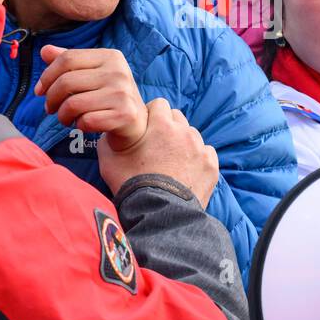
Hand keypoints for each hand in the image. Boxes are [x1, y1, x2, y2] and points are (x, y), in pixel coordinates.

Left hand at [34, 45, 147, 148]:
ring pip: (73, 104)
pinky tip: (83, 124)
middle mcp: (118, 72)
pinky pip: (86, 121)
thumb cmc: (108, 96)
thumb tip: (45, 51)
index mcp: (110, 56)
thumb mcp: (91, 74)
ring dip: (62, 115)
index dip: (47, 75)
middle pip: (66, 81)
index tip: (40, 90)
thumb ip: (69, 62)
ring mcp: (122, 94)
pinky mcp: (124, 115)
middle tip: (50, 108)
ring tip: (66, 118)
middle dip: (51, 98)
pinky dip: (79, 125)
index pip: (67, 58)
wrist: (136, 123)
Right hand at [97, 97, 218, 207]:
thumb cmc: (131, 185)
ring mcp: (200, 149)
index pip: (159, 104)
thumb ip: (109, 139)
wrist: (157, 214)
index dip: (151, 115)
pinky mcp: (211, 166)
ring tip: (171, 162)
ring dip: (183, 143)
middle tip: (157, 146)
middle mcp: (184, 132)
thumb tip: (111, 131)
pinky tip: (186, 172)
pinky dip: (198, 159)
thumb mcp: (108, 159)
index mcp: (161, 125)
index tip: (145, 129)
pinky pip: (206, 153)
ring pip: (192, 135)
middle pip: (177, 118)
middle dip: (167, 127)